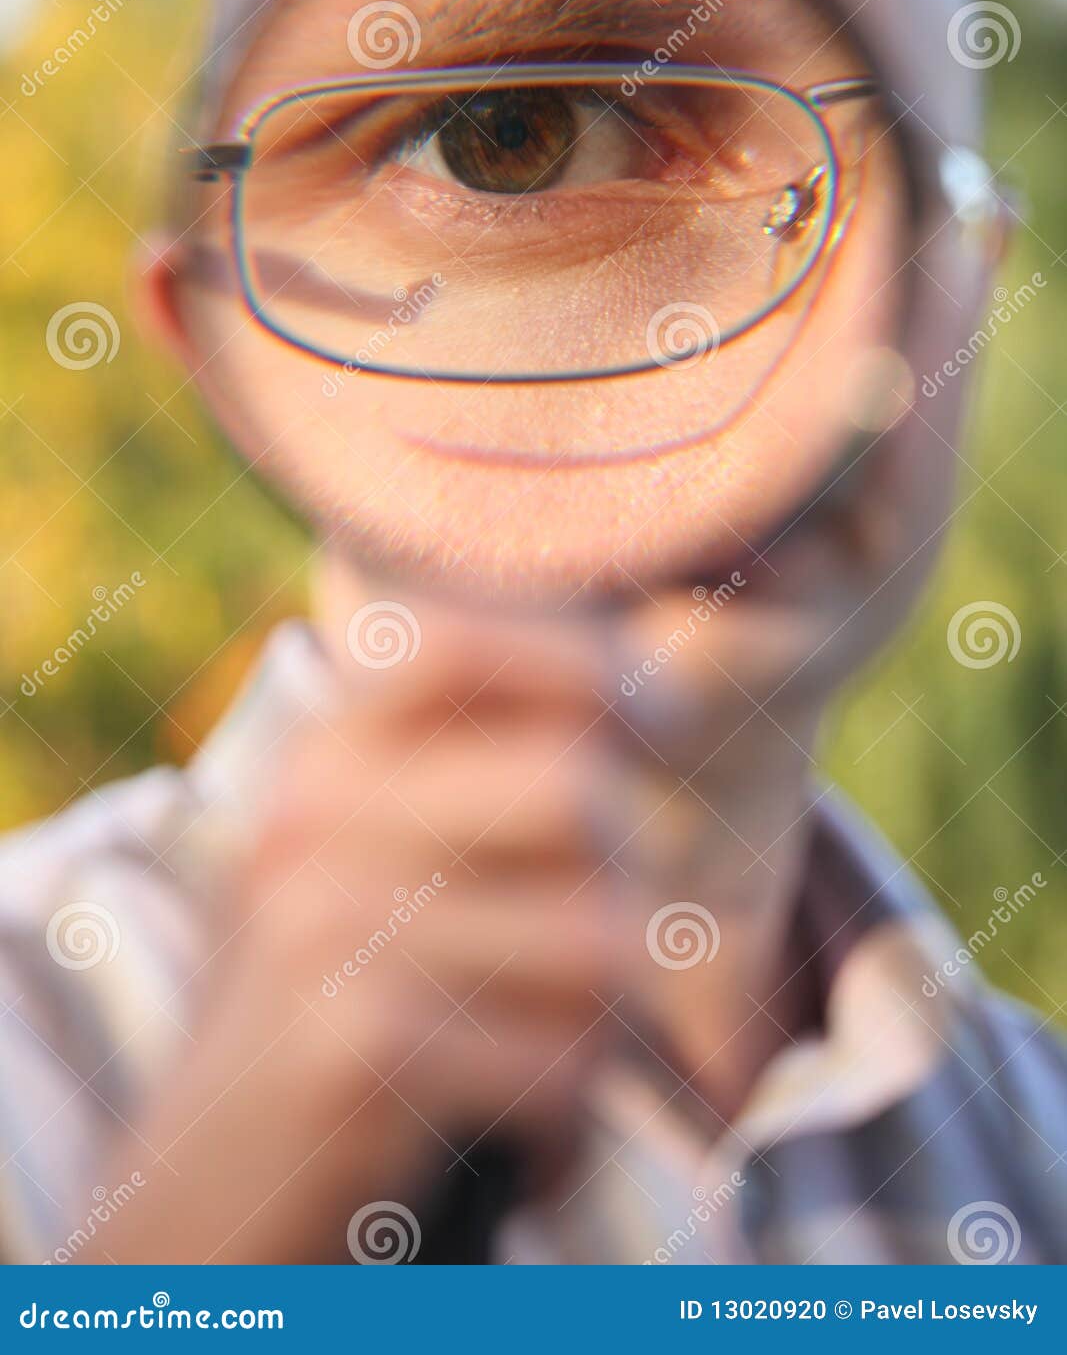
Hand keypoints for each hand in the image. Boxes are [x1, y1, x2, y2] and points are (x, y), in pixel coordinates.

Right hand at [75, 618, 633, 1262]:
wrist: (197, 1204)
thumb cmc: (331, 1018)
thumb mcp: (367, 867)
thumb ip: (475, 772)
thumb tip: (662, 678)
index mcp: (324, 760)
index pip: (459, 644)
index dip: (585, 664)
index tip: (657, 722)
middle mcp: (313, 823)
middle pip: (575, 791)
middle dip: (622, 890)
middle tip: (584, 964)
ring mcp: (325, 931)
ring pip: (596, 940)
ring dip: (599, 1028)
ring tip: (535, 1059)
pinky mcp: (354, 1051)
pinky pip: (564, 1062)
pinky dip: (567, 1122)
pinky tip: (515, 1139)